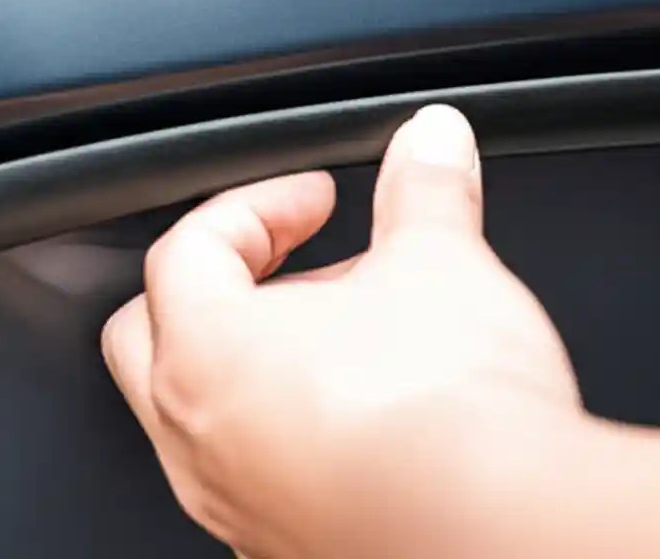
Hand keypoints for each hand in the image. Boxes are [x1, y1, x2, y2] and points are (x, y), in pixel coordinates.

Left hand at [100, 106, 581, 557]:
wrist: (502, 536)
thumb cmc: (448, 418)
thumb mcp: (442, 264)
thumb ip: (425, 190)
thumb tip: (431, 140)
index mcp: (209, 351)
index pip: (189, 249)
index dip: (257, 207)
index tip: (315, 200)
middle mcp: (202, 441)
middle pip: (157, 335)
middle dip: (229, 285)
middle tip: (304, 264)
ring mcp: (239, 507)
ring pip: (205, 418)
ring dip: (262, 365)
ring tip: (354, 343)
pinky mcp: (289, 549)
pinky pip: (259, 481)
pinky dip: (294, 439)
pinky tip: (370, 428)